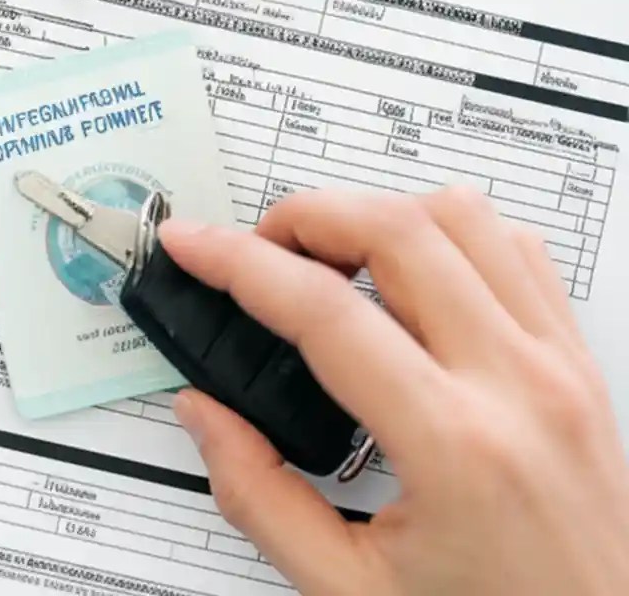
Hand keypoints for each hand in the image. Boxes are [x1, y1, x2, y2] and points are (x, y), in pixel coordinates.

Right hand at [159, 186, 628, 595]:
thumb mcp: (351, 590)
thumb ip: (259, 498)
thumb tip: (205, 415)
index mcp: (454, 447)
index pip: (325, 312)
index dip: (239, 264)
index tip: (195, 246)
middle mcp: (520, 386)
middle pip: (399, 231)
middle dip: (306, 215)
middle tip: (256, 246)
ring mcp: (560, 365)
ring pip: (465, 217)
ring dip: (379, 214)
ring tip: (329, 254)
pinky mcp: (578, 364)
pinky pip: (518, 249)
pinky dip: (450, 234)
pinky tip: (410, 273)